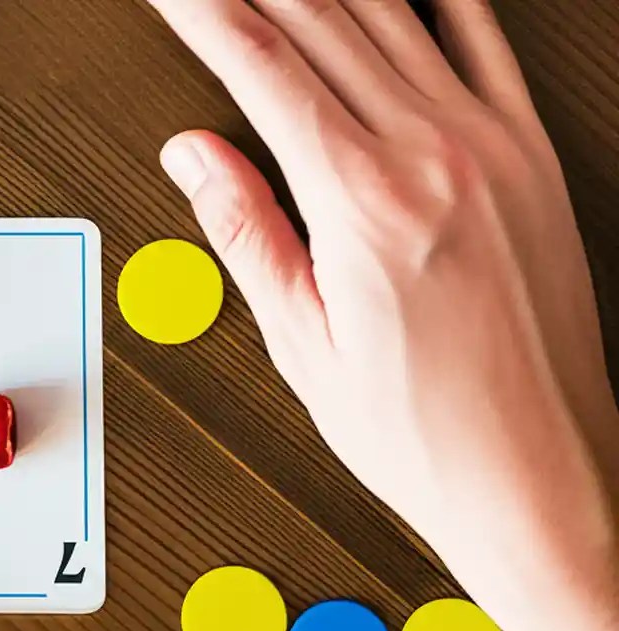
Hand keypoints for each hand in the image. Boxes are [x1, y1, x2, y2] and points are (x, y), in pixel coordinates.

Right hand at [147, 0, 618, 630]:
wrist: (542, 476)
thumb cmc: (427, 432)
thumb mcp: (303, 342)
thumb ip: (246, 230)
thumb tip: (195, 156)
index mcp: (366, 201)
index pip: (261, 66)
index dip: (203, 12)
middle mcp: (436, 156)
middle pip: (322, 21)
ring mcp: (492, 148)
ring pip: (393, 16)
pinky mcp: (532, 156)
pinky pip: (484, 42)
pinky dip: (438, 0)